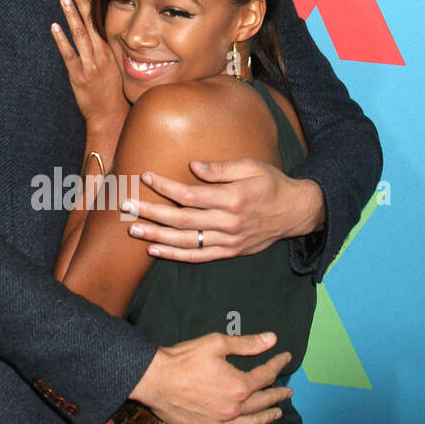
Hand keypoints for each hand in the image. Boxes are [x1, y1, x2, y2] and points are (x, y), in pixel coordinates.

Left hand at [51, 0, 127, 128]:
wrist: (110, 115)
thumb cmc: (113, 92)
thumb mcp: (116, 67)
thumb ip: (108, 50)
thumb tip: (100, 34)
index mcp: (110, 51)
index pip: (102, 22)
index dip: (94, 4)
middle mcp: (101, 55)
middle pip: (91, 23)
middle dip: (82, 2)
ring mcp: (89, 64)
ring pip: (79, 34)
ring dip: (71, 14)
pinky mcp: (78, 75)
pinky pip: (68, 54)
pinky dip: (61, 39)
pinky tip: (54, 27)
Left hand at [121, 159, 325, 259]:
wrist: (296, 212)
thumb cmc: (272, 183)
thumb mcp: (251, 166)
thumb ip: (221, 169)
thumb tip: (193, 166)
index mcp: (234, 198)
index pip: (191, 194)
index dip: (166, 186)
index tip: (145, 177)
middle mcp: (229, 222)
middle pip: (183, 220)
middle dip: (152, 213)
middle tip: (127, 206)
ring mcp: (229, 240)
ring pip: (186, 242)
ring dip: (157, 237)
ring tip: (133, 230)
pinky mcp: (230, 252)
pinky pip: (198, 257)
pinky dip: (174, 255)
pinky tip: (154, 250)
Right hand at [130, 331, 292, 423]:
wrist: (154, 379)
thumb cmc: (183, 359)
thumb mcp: (217, 344)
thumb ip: (246, 344)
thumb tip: (271, 339)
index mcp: (239, 385)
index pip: (266, 375)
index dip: (278, 365)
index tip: (286, 358)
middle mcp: (234, 408)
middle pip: (262, 402)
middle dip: (278, 394)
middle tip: (287, 391)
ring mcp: (220, 423)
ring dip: (267, 418)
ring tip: (277, 413)